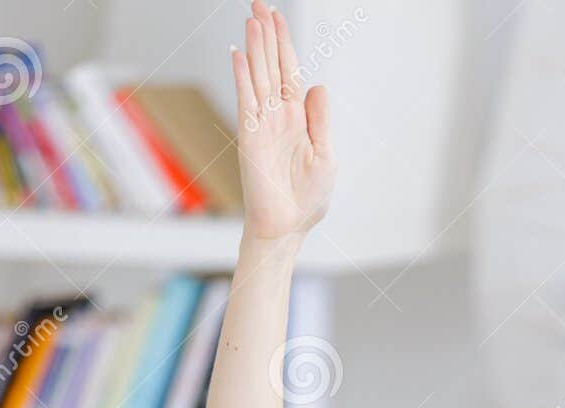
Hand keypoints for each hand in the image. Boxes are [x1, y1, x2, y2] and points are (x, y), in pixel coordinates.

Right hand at [230, 2, 335, 244]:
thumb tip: (316, 85)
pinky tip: (239, 54)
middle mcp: (278, 116)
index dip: (284, 44)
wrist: (287, 228)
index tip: (276, 16)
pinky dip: (243, 77)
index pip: (290, 72)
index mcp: (298, 119)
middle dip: (267, 35)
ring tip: (252, 19)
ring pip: (259, 77)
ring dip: (255, 48)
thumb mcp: (325, 157)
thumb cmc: (308, 200)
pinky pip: (247, 100)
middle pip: (272, 66)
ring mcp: (263, 124)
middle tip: (260, 4)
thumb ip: (320, 121)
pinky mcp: (250, 137)